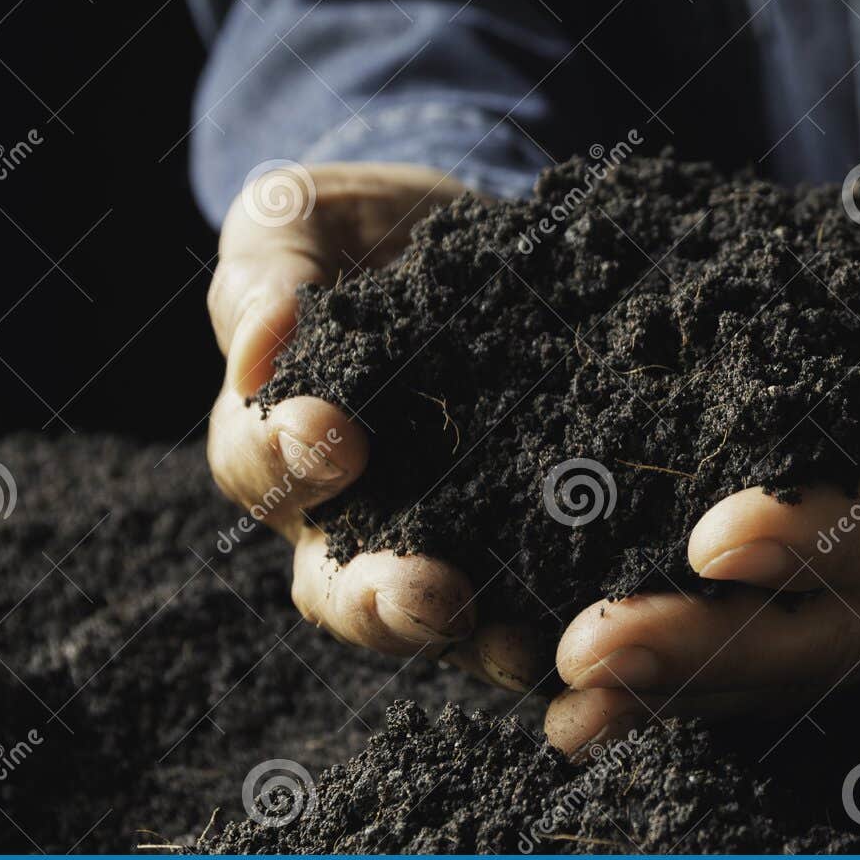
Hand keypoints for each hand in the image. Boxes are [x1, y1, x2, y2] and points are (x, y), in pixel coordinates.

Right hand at [206, 162, 539, 687]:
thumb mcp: (298, 216)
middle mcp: (351, 513)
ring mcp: (441, 534)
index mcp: (280, 441)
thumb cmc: (362, 229)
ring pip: (437, 618)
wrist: (471, 236)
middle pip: (340, 586)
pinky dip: (557, 618)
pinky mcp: (524, 536)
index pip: (262, 469)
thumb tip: (265, 334)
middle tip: (425, 597)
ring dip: (473, 639)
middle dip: (377, 599)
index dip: (285, 460)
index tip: (332, 436)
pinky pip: (532, 596)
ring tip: (513, 643)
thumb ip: (267, 269)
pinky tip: (597, 619)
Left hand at [543, 193, 859, 752]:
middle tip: (592, 648)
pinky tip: (594, 707)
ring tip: (573, 695)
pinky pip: (786, 655)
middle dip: (717, 644)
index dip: (829, 541)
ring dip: (685, 683)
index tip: (718, 539)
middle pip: (849, 625)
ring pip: (804, 659)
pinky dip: (691, 682)